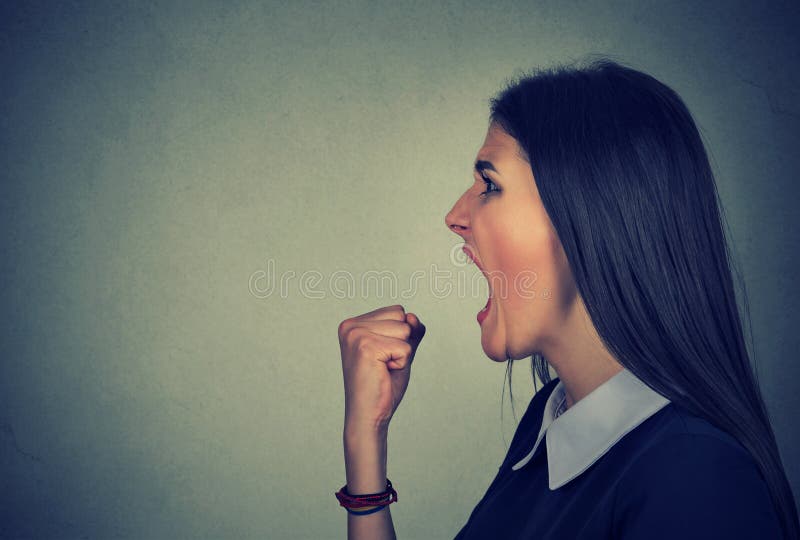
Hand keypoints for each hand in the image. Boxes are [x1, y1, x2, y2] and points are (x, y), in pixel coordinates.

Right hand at [338, 304, 425, 432]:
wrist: (369, 416)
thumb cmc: (383, 386)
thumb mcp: (400, 351)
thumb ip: (410, 330)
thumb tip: (412, 317)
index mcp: (354, 324)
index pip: (397, 311)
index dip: (400, 336)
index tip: (383, 357)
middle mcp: (351, 326)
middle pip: (401, 316)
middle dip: (402, 343)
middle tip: (384, 365)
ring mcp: (356, 335)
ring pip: (405, 329)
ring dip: (402, 354)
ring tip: (383, 369)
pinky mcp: (366, 347)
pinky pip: (405, 347)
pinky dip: (402, 363)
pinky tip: (384, 374)